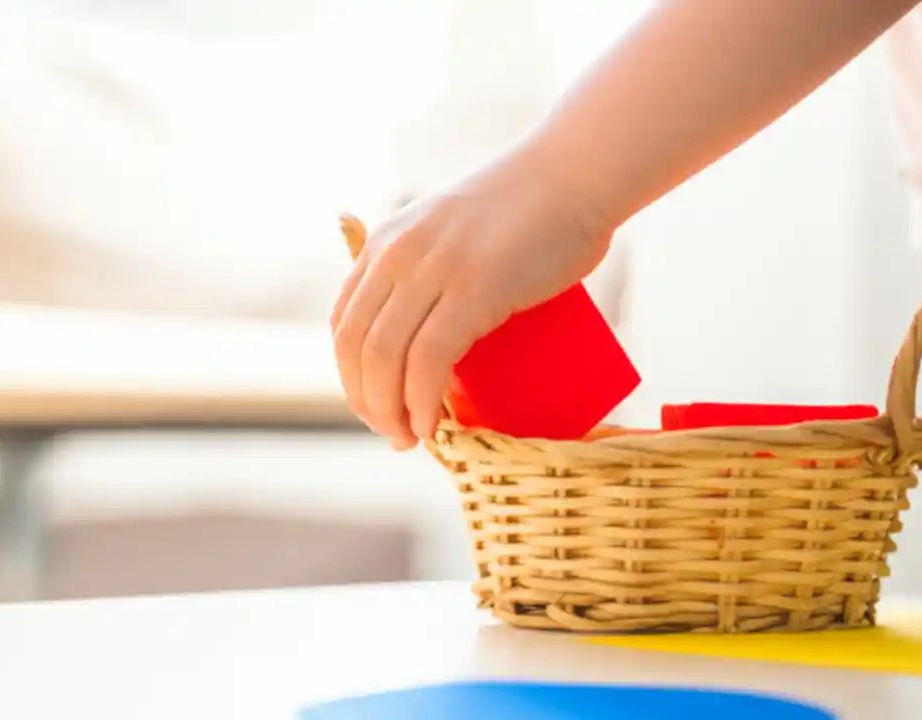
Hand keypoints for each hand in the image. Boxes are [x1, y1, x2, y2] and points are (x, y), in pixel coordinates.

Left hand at [331, 142, 612, 448]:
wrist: (576, 173)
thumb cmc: (532, 209)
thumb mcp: (458, 230)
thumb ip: (440, 263)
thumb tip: (447, 326)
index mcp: (386, 243)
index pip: (344, 323)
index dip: (352, 377)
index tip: (378, 407)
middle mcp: (398, 253)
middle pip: (355, 345)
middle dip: (366, 402)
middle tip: (396, 434)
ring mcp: (433, 269)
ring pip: (384, 357)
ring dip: (388, 411)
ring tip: (411, 438)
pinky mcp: (474, 288)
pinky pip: (428, 359)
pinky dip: (420, 401)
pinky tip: (427, 426)